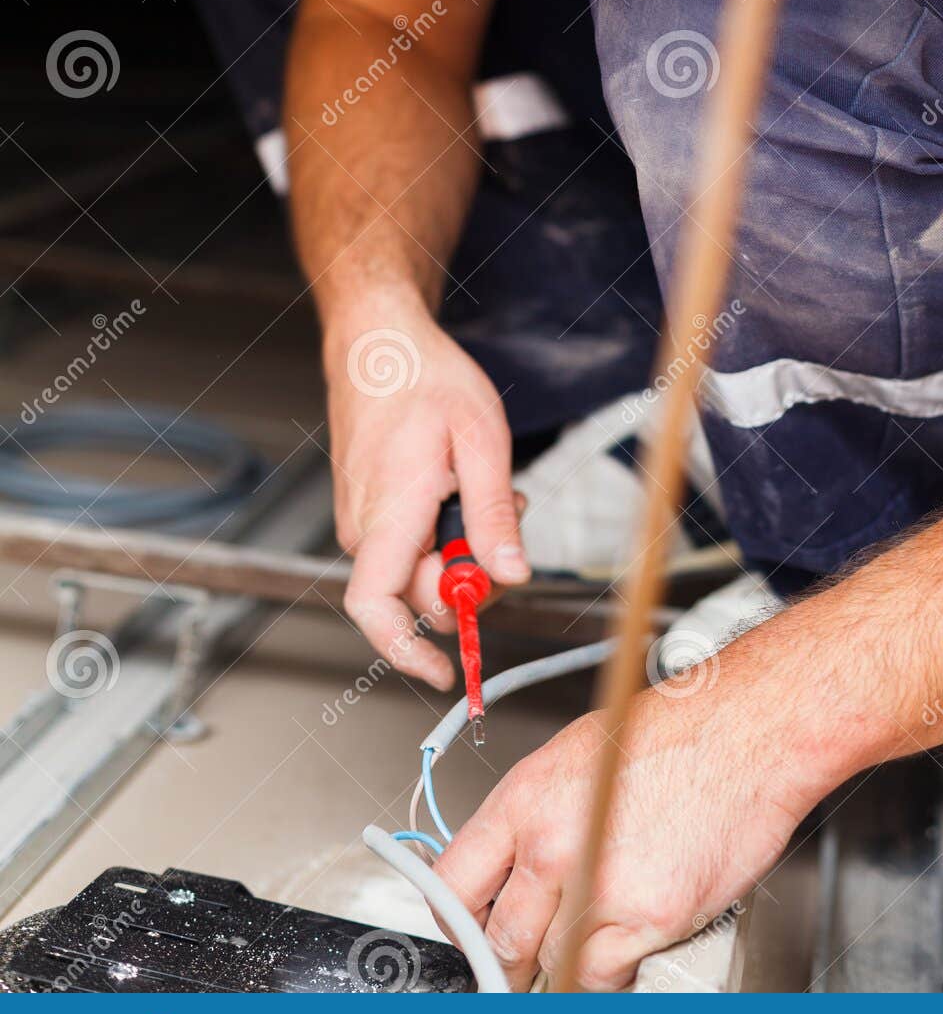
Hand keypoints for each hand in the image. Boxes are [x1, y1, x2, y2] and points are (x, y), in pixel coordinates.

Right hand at [325, 303, 528, 687]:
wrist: (378, 343)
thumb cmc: (423, 378)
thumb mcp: (481, 439)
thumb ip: (493, 516)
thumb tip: (510, 577)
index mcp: (389, 513)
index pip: (377, 609)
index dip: (408, 652)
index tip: (449, 670)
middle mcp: (364, 526)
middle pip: (418, 595)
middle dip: (469, 580)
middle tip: (505, 526)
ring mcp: (361, 519)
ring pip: (417, 570)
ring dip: (461, 552)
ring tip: (487, 491)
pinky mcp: (368, 511)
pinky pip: (408, 547)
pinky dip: (444, 534)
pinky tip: (463, 490)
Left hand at [435, 662, 813, 990]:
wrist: (744, 732)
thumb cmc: (673, 735)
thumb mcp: (574, 758)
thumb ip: (535, 819)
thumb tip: (512, 869)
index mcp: (524, 797)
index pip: (452, 883)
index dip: (454, 922)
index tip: (463, 938)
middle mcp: (551, 843)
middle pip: (499, 938)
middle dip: (507, 960)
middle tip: (517, 964)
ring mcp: (598, 885)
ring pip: (553, 962)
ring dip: (565, 963)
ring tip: (590, 936)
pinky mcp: (647, 918)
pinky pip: (605, 977)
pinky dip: (610, 975)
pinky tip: (624, 945)